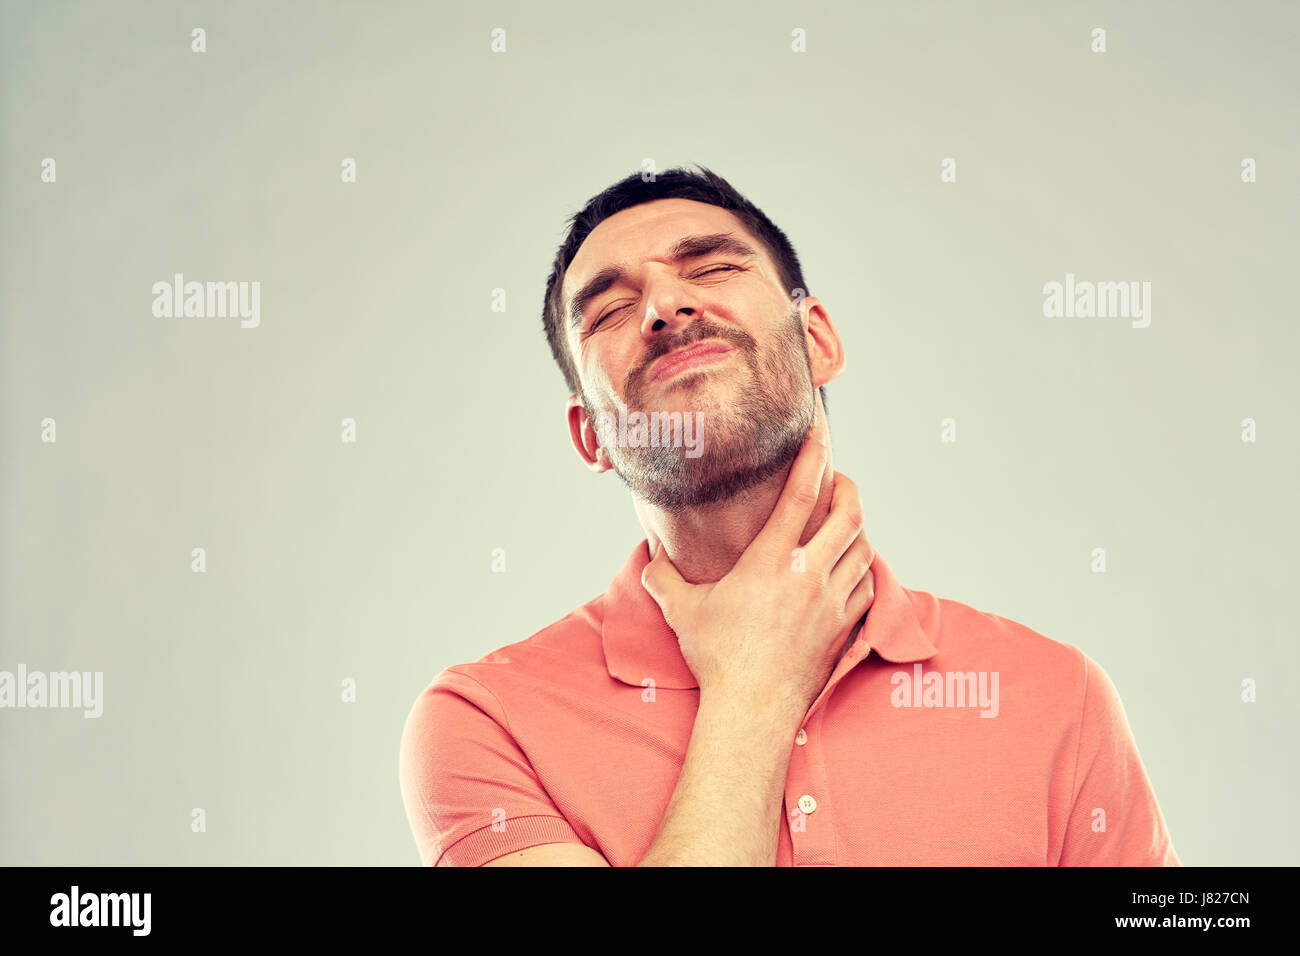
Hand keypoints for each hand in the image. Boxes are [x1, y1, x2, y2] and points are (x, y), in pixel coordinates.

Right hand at [641, 421, 875, 722]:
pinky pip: (868, 585)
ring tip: (843, 520)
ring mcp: (832, 601)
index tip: (821, 433)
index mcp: (770, 560)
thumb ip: (662, 577)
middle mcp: (809, 574)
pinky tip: (852, 566)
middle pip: (849, 514)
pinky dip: (864, 567)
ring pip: (864, 548)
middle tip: (835, 481)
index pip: (801, 494)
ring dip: (857, 528)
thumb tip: (649, 558)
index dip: (814, 458)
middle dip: (847, 488)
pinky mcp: (844, 627)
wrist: (753, 709)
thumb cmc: (717, 658)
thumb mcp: (681, 610)